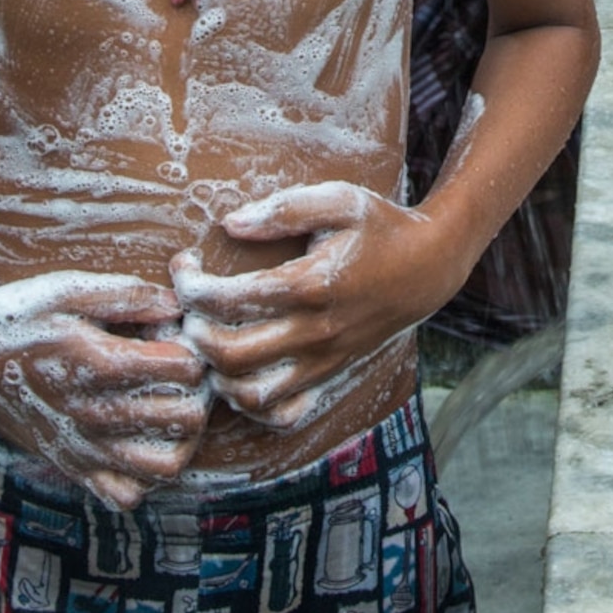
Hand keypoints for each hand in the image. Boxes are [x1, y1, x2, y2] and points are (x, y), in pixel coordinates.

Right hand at [0, 269, 208, 507]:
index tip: (173, 333)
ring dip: (182, 438)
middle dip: (196, 389)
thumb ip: (128, 295)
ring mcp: (82, 448)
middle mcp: (92, 414)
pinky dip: (145, 475)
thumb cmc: (21, 313)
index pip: (184, 367)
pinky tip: (142, 439)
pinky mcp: (71, 466)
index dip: (190, 345)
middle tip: (179, 370)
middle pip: (184, 417)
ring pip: (165, 467)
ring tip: (169, 407)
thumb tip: (178, 305)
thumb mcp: (70, 288)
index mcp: (97, 364)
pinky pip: (125, 495)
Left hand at [173, 183, 460, 432]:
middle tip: (187, 306)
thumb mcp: (339, 200)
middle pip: (231, 353)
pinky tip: (240, 373)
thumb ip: (283, 210)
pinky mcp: (330, 376)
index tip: (184, 265)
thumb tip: (230, 224)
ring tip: (207, 340)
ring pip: (252, 393)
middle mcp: (315, 331)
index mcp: (311, 285)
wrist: (428, 268)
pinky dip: (252, 403)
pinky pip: (283, 413)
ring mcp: (323, 361)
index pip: (229, 298)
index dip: (190, 285)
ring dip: (216, 372)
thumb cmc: (379, 228)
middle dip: (193, 331)